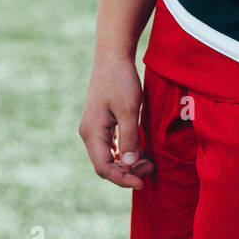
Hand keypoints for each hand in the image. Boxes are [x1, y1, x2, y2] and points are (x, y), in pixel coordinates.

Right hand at [78, 54, 154, 188]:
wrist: (112, 56)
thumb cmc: (121, 80)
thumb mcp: (128, 109)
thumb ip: (129, 138)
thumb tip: (128, 165)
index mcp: (92, 132)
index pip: (103, 168)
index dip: (122, 179)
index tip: (142, 182)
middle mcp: (89, 133)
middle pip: (105, 165)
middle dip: (127, 171)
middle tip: (150, 167)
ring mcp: (94, 128)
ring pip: (108, 156)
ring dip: (126, 163)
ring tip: (148, 161)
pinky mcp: (101, 122)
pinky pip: (110, 146)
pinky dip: (124, 152)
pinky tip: (139, 150)